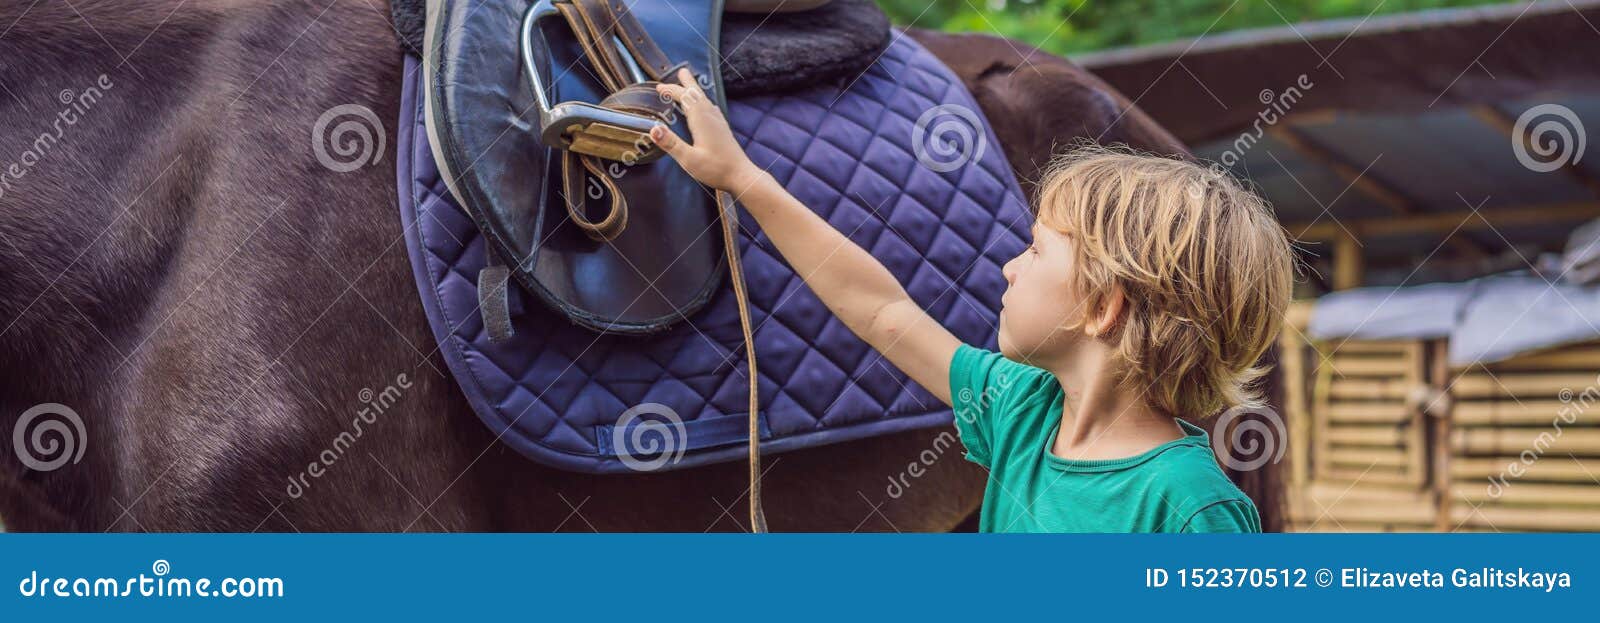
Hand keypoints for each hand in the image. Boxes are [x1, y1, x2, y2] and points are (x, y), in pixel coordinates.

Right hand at [652, 68, 763, 191]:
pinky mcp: (723, 129)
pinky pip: (711, 108)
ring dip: (695, 91)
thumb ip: (671, 143)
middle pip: (697, 94)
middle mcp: (711, 116)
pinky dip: (703, 101)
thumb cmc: (716, 169)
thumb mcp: (689, 159)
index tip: (658, 87)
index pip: (684, 97)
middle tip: (681, 71)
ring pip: (705, 100)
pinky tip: (706, 107)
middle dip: (687, 82)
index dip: (670, 90)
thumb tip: (653, 128)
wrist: (742, 176)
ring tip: (690, 84)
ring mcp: (719, 122)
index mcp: (701, 119)